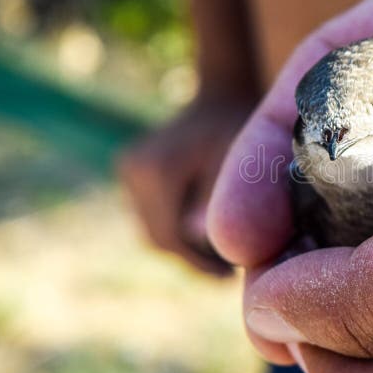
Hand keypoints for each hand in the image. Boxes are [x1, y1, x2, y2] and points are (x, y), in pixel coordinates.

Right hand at [119, 92, 251, 275]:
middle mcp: (132, 168)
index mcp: (156, 170)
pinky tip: (204, 231)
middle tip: (225, 273)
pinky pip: (151, 213)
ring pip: (152, 228)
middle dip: (192, 258)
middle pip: (158, 236)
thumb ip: (221, 203)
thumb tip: (200, 240)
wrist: (223, 94)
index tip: (228, 278)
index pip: (171, 237)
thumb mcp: (245, 164)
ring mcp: (126, 168)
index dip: (199, 264)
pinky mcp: (128, 169)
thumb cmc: (244, 128)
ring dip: (183, 244)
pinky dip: (175, 225)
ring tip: (218, 255)